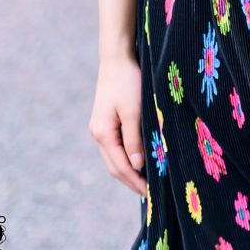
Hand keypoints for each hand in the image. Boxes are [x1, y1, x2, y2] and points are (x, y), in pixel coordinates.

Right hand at [89, 53, 148, 194]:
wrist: (117, 57)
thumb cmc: (127, 81)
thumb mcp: (134, 111)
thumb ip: (134, 140)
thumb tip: (136, 166)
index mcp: (103, 133)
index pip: (119, 167)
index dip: (135, 181)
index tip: (151, 193)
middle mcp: (98, 133)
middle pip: (114, 166)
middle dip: (131, 180)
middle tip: (150, 192)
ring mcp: (100, 127)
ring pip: (114, 157)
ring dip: (128, 170)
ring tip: (146, 180)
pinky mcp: (106, 120)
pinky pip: (116, 146)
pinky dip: (126, 156)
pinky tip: (138, 159)